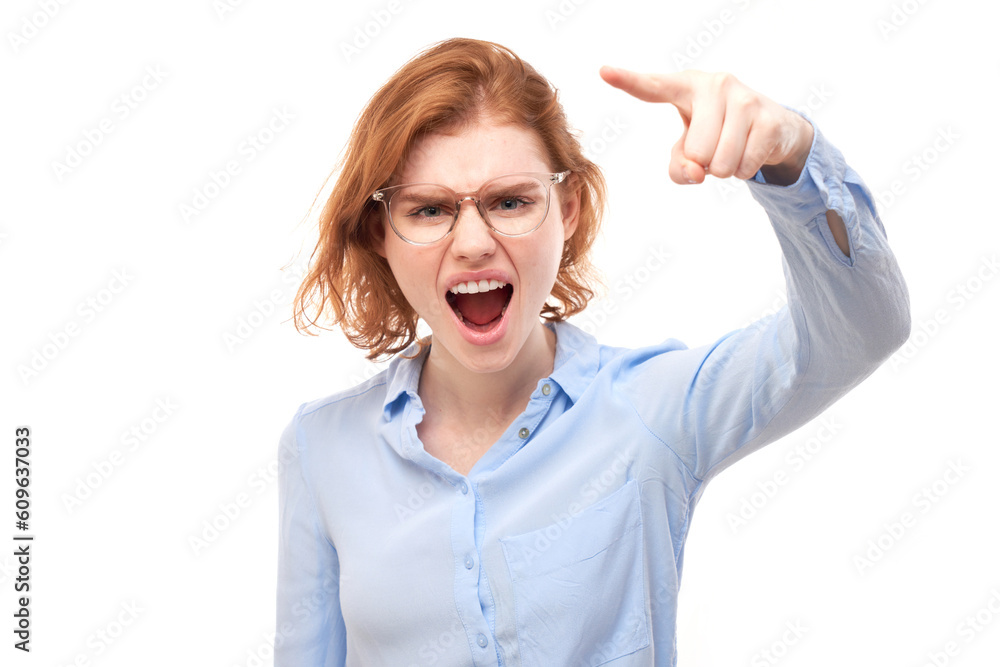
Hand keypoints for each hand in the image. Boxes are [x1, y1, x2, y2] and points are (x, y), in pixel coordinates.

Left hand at [599, 67, 813, 185]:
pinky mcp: (770, 118)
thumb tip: (697, 172)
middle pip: (696, 151)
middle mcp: (716, 84)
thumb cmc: (717, 135)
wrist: (772, 128)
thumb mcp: (689, 150)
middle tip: (714, 148)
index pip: (654, 87)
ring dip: (725, 169)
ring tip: (732, 149)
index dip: (629, 81)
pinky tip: (751, 150)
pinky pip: (744, 167)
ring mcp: (745, 98)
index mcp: (687, 86)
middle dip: (704, 164)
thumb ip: (679, 166)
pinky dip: (744, 171)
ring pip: (721, 163)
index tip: (604, 71)